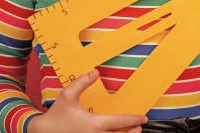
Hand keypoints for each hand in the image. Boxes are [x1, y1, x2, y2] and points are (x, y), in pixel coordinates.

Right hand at [28, 70, 145, 132]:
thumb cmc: (56, 115)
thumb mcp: (68, 95)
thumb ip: (82, 82)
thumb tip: (95, 72)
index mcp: (94, 124)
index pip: (120, 122)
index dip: (134, 119)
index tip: (143, 117)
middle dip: (133, 132)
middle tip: (139, 126)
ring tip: (131, 132)